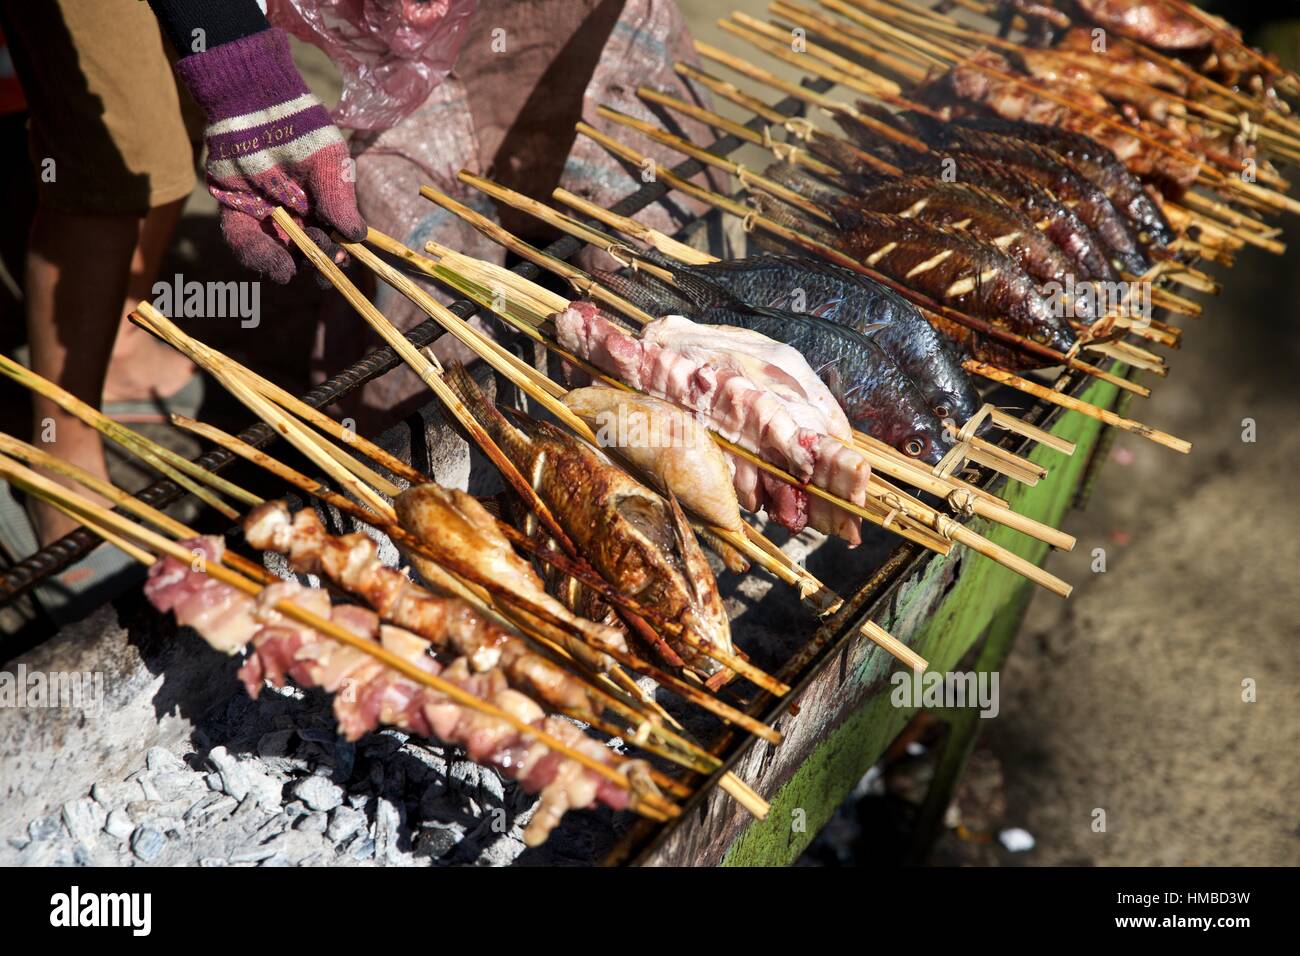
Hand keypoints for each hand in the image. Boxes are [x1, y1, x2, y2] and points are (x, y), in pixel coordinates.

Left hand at [175, 28, 364, 282]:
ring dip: (287, 264)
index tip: (342, 260)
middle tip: (322, 265)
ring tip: (293, 270)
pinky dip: (258, 255)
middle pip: (305, 250)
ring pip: (276, 250)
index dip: (337, 254)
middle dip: (315, 262)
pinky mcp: (235, 208)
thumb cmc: (302, 127)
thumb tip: (358, 236)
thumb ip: (340, 199)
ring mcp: (264, 213)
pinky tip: (277, 265)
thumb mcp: (330, 163)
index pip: (331, 238)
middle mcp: (294, 214)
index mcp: (320, 205)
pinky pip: (243, 239)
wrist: (257, 101)